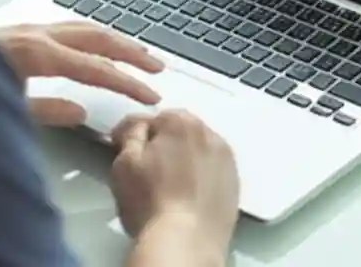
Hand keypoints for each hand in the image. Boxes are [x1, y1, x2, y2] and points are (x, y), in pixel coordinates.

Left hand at [0, 22, 163, 125]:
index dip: (126, 82)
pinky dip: (91, 35)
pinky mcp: (20, 30)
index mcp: (37, 53)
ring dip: (115, 40)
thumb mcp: (2, 109)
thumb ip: (46, 110)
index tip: (149, 95)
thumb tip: (80, 110)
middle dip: (131, 52)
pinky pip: (68, 27)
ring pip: (85, 27)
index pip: (95, 67)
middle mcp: (36, 34)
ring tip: (137, 53)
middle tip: (157, 68)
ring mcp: (28, 28)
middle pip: (98, 37)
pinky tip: (95, 45)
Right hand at [110, 111, 240, 252]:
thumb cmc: (151, 201)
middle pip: (183, 132)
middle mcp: (211, 133)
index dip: (141, 137)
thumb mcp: (125, 162)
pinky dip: (203, 177)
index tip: (131, 155)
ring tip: (172, 186)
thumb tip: (138, 124)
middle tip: (152, 172)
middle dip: (167, 145)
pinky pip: (214, 171)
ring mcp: (227, 158)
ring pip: (201, 151)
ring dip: (187, 160)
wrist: (187, 241)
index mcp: (182, 122)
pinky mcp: (235, 182)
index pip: (157, 119)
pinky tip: (190, 196)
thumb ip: (130, 133)